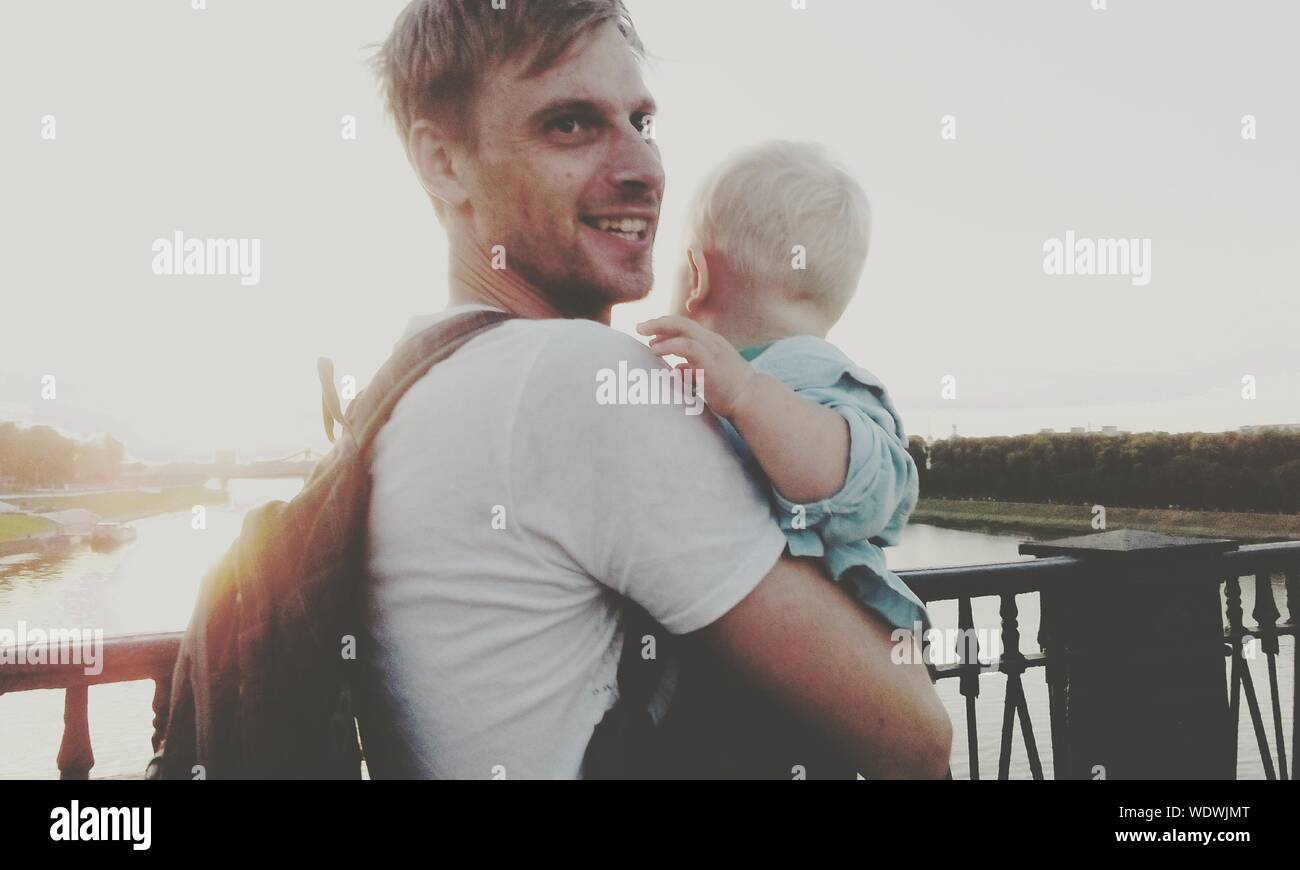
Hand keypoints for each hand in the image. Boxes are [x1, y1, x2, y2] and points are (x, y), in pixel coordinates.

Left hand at [636, 316, 757, 418]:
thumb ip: (692, 369)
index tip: (649, 333)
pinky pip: (686, 346)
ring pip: (682, 328)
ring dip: (660, 330)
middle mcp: (712, 341)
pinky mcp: (710, 362)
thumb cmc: (730, 391)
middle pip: (681, 322)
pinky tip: (656, 350)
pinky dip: (668, 345)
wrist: (750, 399)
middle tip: (639, 327)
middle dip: (658, 322)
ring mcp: (712, 349)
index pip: (685, 327)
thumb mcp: (708, 376)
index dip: (665, 326)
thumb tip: (677, 370)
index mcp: (711, 343)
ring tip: (644, 338)